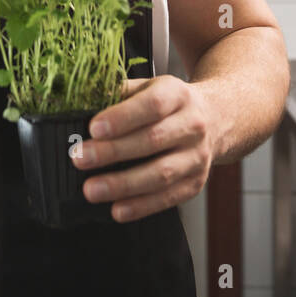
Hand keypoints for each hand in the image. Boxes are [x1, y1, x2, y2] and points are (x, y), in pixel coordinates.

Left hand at [71, 75, 214, 222]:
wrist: (215, 119)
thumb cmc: (170, 105)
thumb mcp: (149, 87)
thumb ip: (119, 93)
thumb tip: (81, 103)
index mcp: (178, 95)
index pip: (152, 104)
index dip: (123, 117)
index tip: (94, 128)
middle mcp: (192, 125)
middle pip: (153, 140)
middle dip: (113, 152)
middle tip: (80, 159)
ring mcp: (197, 156)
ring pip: (161, 173)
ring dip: (123, 184)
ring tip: (91, 190)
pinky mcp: (195, 182)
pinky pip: (168, 198)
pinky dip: (141, 206)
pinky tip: (117, 209)